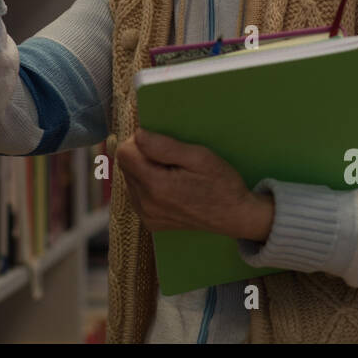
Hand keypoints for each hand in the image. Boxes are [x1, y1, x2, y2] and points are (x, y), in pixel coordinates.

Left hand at [115, 128, 274, 241]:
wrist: (233, 216)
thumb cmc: (221, 183)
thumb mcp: (198, 157)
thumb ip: (164, 146)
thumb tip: (137, 135)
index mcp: (156, 185)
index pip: (124, 153)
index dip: (139, 142)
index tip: (159, 144)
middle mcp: (145, 203)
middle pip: (125, 166)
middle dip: (142, 156)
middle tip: (171, 160)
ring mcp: (147, 215)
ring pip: (129, 180)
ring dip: (144, 171)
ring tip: (172, 174)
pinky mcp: (150, 222)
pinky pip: (136, 194)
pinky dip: (147, 186)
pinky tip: (168, 187)